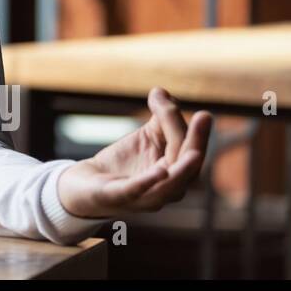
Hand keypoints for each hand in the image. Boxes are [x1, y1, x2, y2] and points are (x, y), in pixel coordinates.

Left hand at [57, 87, 211, 218]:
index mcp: (176, 174)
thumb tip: (163, 92)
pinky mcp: (119, 198)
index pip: (190, 150)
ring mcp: (145, 198)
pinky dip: (149, 182)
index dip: (187, 126)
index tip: (169, 96)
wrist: (86, 185)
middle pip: (188, 167)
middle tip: (205, 116)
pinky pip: (137, 192)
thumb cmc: (124, 163)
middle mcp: (168, 190)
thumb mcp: (145, 138)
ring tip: (195, 152)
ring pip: (171, 186)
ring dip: (184, 169)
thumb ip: (161, 119)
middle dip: (197, 142)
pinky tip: (161, 170)